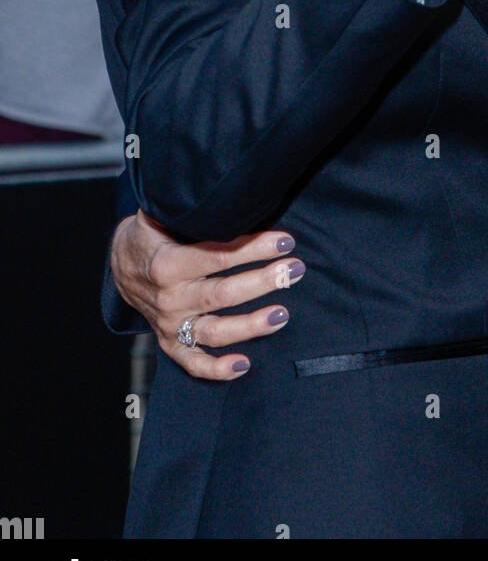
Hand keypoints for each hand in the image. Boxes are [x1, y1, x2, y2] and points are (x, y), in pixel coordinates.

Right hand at [110, 210, 305, 378]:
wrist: (120, 266)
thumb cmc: (149, 236)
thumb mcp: (157, 216)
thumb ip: (185, 209)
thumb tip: (217, 191)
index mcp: (167, 265)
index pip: (219, 256)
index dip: (254, 248)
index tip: (285, 240)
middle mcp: (170, 299)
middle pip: (224, 294)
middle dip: (264, 281)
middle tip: (295, 270)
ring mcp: (170, 325)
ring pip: (216, 331)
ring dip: (251, 326)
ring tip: (282, 313)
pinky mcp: (170, 343)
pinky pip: (193, 362)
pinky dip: (217, 369)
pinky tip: (244, 365)